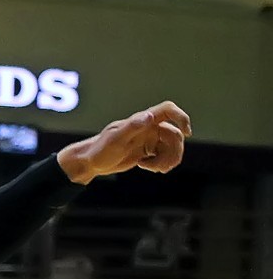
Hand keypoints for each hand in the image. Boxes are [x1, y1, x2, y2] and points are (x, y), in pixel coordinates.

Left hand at [56, 102, 189, 183]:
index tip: (186, 133)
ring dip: (167, 160)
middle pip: (175, 135)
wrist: (91, 163)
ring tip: (152, 168)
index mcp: (142, 120)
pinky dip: (161, 163)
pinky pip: (165, 155)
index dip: (181, 117)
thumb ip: (133, 126)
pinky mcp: (147, 151)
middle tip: (159, 167)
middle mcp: (148, 127)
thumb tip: (149, 117)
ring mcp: (149, 139)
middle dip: (173, 152)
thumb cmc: (101, 149)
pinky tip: (146, 167)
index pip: (168, 110)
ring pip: (172, 147)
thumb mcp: (116, 139)